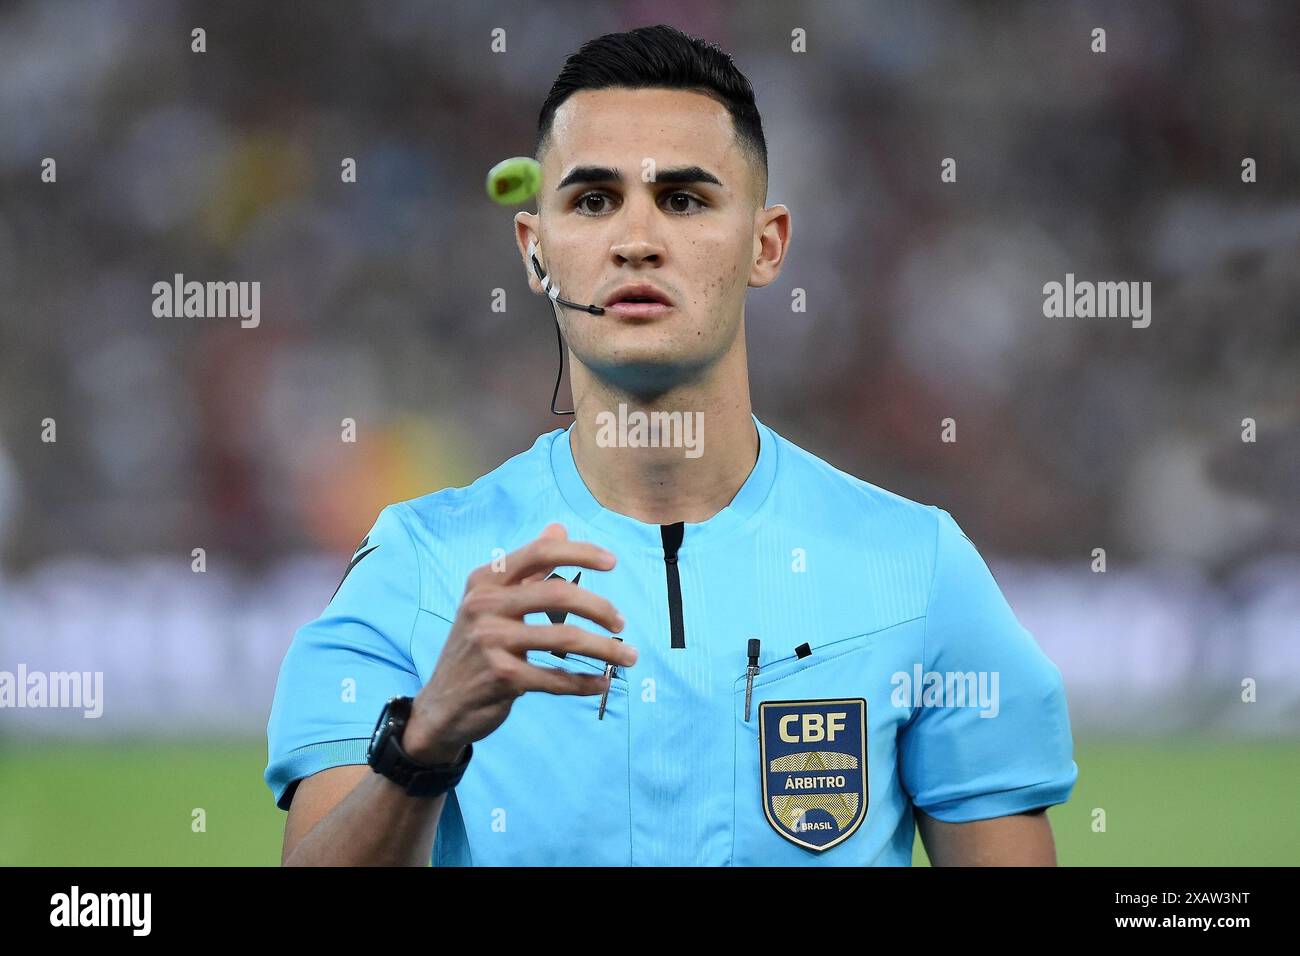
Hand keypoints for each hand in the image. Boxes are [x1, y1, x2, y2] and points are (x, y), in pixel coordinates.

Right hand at [403, 524, 634, 763]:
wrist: (442, 704)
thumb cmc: (476, 646)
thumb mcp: (492, 602)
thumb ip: (528, 568)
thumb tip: (558, 528)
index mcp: (484, 581)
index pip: (539, 553)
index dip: (580, 553)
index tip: (613, 562)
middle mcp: (483, 606)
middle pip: (558, 595)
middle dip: (600, 608)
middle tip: (620, 622)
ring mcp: (490, 641)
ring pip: (565, 639)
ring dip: (605, 649)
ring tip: (628, 656)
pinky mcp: (501, 677)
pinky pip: (557, 678)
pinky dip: (586, 682)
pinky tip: (602, 682)